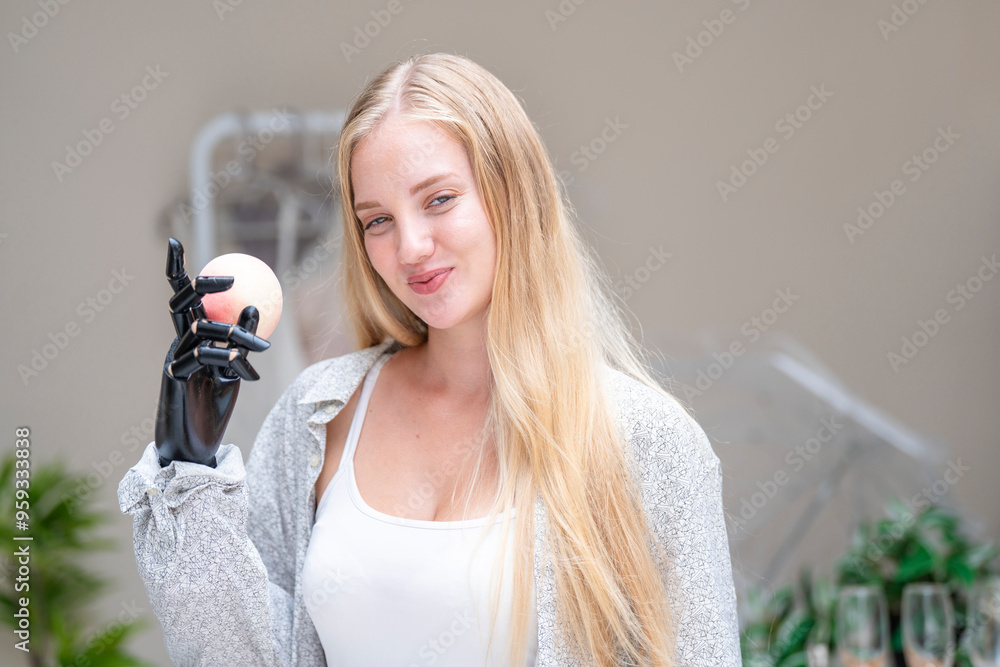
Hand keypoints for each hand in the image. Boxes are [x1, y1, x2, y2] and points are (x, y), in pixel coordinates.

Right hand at [154, 238, 270, 467]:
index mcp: (191, 338)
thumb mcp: (236, 370)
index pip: (186, 298)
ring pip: (201, 329)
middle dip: (198, 281)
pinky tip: (246, 368)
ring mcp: (174, 359)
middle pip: (181, 302)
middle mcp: (179, 344)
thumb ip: (243, 340)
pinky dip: (228, 358)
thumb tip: (255, 306)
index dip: (179, 269)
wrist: (196, 447)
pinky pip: (203, 356)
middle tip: (228, 277)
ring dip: (235, 333)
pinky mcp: (174, 377)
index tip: (175, 242)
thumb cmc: (214, 408)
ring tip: (260, 349)